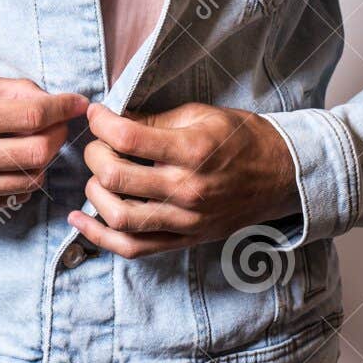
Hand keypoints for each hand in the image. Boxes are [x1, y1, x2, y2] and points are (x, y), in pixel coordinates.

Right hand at [0, 69, 87, 216]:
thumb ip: (11, 89)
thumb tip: (52, 99)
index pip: (32, 116)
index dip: (63, 108)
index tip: (77, 102)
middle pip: (36, 154)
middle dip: (57, 136)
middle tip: (58, 124)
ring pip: (26, 181)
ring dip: (42, 161)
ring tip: (38, 142)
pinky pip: (5, 199)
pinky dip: (20, 181)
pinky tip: (16, 163)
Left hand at [68, 101, 297, 257]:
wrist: (281, 175)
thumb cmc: (242, 138)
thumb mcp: (202, 114)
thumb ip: (156, 120)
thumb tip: (114, 120)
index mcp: (192, 150)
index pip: (127, 137)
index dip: (102, 122)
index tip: (96, 114)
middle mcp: (187, 189)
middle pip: (115, 176)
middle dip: (94, 155)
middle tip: (98, 143)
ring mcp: (185, 220)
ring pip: (118, 216)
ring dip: (95, 192)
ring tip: (97, 175)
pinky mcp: (184, 240)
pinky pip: (133, 248)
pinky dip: (100, 236)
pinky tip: (80, 219)